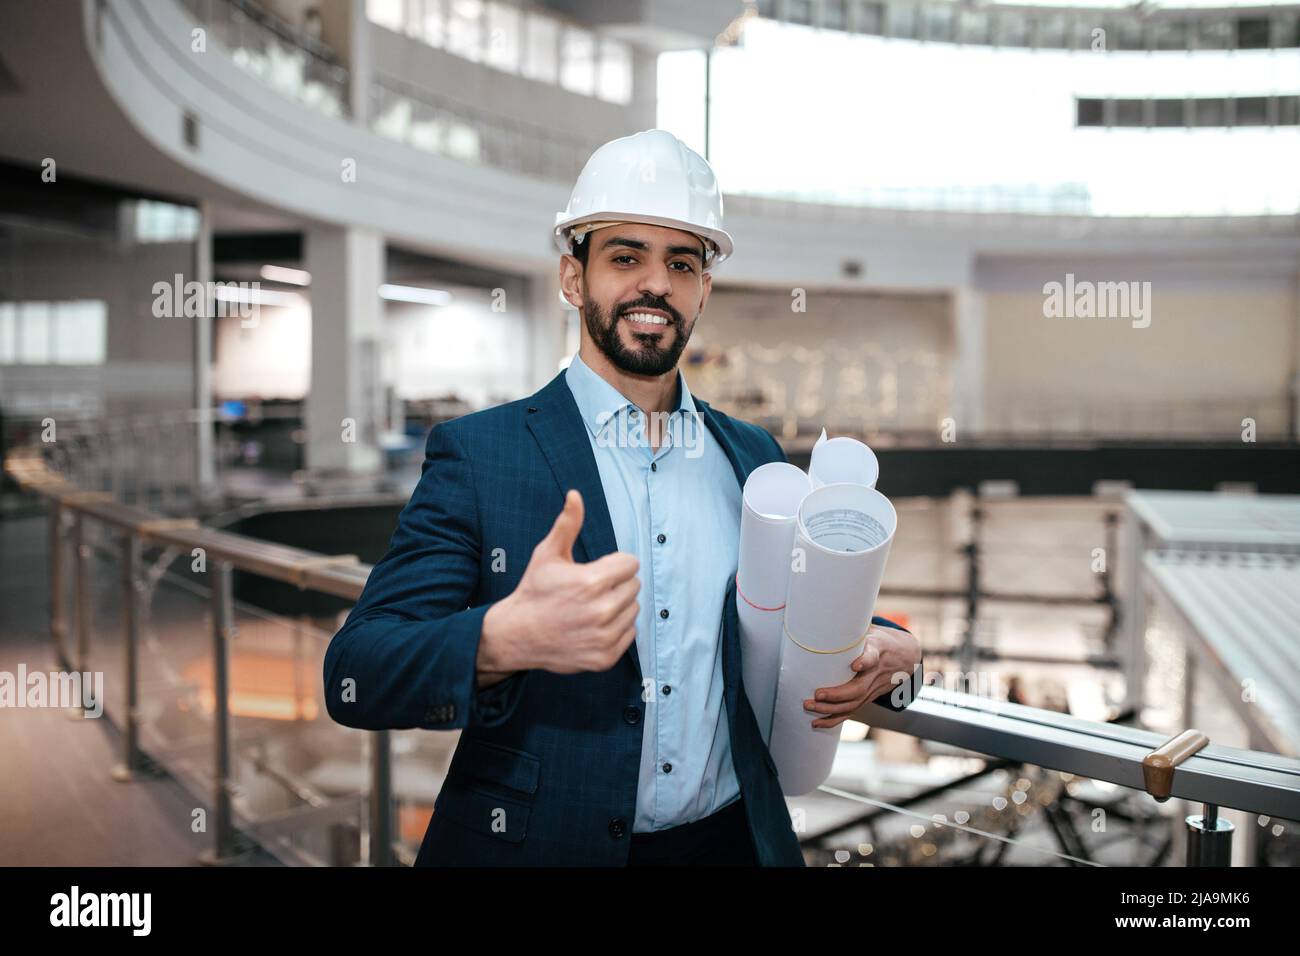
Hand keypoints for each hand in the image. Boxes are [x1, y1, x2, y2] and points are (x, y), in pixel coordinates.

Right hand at [479, 489, 640, 675]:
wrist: (517, 635)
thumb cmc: (534, 591)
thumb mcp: (548, 554)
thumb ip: (568, 524)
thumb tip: (575, 495)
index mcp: (592, 581)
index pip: (631, 564)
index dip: (614, 564)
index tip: (596, 570)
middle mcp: (602, 611)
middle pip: (634, 586)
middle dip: (616, 584)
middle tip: (591, 590)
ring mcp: (604, 637)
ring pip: (634, 610)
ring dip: (619, 607)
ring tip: (591, 608)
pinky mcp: (605, 658)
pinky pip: (630, 634)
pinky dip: (616, 629)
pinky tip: (593, 626)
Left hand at [803, 624, 920, 727]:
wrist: (906, 656)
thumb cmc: (879, 639)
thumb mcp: (871, 628)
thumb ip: (851, 626)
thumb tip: (823, 613)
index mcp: (877, 651)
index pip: (873, 657)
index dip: (865, 661)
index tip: (856, 665)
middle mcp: (875, 673)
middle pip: (858, 688)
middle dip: (836, 694)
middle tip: (816, 694)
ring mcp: (872, 688)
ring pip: (853, 703)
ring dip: (830, 708)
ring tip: (809, 706)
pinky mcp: (867, 697)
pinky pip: (851, 711)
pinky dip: (834, 718)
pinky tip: (817, 723)